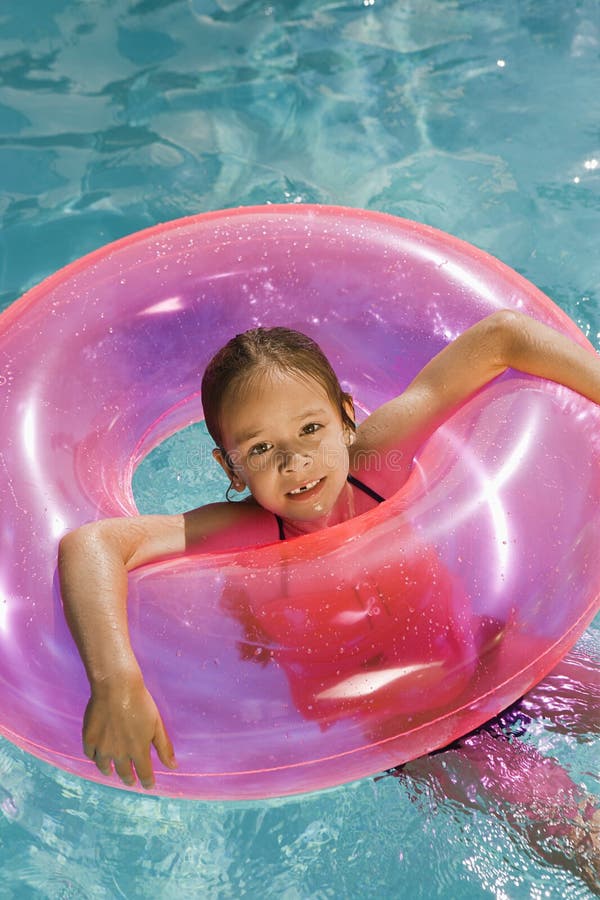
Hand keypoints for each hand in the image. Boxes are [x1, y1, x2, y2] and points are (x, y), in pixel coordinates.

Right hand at [82, 671, 176, 788]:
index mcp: (139, 750)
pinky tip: (98, 755)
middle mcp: (120, 753)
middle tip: (131, 780)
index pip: (144, 774)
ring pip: (105, 767)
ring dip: (110, 770)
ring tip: (112, 770)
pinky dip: (95, 757)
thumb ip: (164, 747)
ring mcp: (103, 748)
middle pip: (124, 773)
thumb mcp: (157, 724)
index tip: (149, 785)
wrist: (116, 688)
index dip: (147, 781)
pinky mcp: (89, 739)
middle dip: (129, 778)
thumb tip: (174, 767)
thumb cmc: (140, 703)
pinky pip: (90, 755)